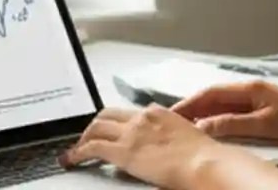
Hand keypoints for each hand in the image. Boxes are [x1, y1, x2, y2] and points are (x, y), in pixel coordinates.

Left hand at [60, 105, 240, 188]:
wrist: (203, 163)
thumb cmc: (204, 157)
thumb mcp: (188, 138)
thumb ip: (172, 138)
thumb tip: (168, 149)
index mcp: (159, 114)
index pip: (130, 113)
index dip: (117, 122)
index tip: (114, 129)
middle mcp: (142, 118)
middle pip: (108, 114)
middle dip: (96, 124)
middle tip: (89, 136)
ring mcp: (131, 132)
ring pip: (96, 127)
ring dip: (84, 137)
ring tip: (77, 148)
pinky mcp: (123, 151)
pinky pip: (93, 147)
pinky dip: (78, 152)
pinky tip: (73, 159)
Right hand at [170, 81, 277, 141]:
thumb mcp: (263, 125)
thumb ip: (232, 124)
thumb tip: (205, 126)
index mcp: (248, 88)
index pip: (211, 93)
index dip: (190, 102)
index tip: (174, 113)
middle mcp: (248, 88)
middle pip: (213, 96)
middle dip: (192, 107)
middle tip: (173, 119)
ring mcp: (253, 96)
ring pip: (220, 102)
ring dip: (203, 111)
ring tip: (185, 124)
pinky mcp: (258, 105)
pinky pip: (230, 109)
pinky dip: (216, 115)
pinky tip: (208, 125)